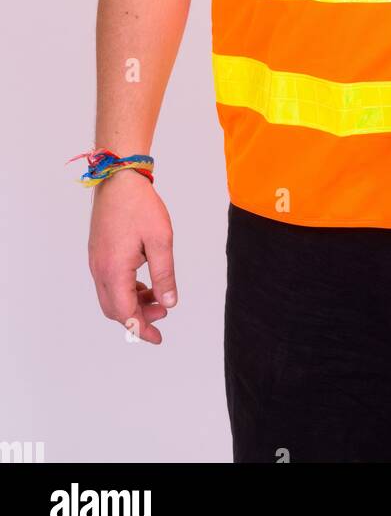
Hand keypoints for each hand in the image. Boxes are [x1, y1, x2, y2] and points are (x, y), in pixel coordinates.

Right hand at [87, 170, 177, 344]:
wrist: (119, 178)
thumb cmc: (139, 205)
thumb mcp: (160, 240)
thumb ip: (164, 275)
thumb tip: (168, 303)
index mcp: (114, 270)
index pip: (125, 313)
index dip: (141, 329)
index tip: (157, 337)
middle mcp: (99, 269)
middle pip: (114, 309)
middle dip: (138, 318)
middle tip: (162, 315)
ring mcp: (96, 261)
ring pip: (111, 296)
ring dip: (133, 303)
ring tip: (158, 298)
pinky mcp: (98, 253)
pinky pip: (109, 282)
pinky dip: (126, 289)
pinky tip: (144, 283)